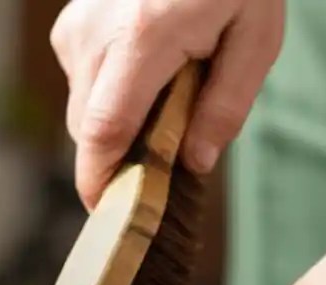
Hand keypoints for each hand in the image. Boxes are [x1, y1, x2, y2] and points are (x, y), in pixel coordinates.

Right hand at [50, 0, 283, 208]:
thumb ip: (227, 105)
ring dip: (117, 125)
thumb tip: (195, 166)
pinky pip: (81, 83)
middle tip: (165, 163)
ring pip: (82, 110)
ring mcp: (75, 26)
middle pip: (89, 130)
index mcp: (142, 38)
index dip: (99, 182)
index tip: (109, 219)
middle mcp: (94, 34)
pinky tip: (148, 76)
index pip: (103, 131)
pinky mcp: (69, 25)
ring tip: (166, 101)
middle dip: (120, 159)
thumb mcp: (256, 37)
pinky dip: (110, 96)